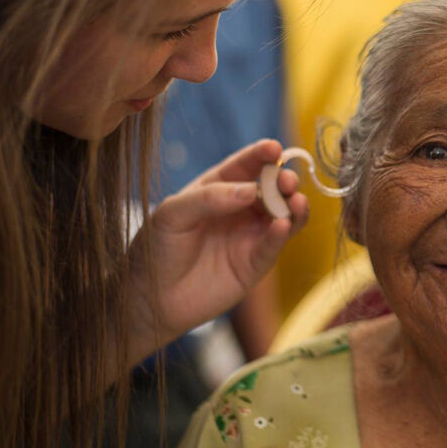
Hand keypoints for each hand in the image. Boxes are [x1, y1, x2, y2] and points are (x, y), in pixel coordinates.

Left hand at [128, 140, 306, 359]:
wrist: (151, 299)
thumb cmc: (157, 249)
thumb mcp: (172, 214)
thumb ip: (209, 198)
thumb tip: (250, 190)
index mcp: (219, 188)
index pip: (246, 165)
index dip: (262, 154)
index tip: (274, 149)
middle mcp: (241, 208)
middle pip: (272, 188)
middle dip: (284, 180)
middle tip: (287, 181)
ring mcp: (251, 235)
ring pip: (283, 214)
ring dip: (294, 206)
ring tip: (296, 202)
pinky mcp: (256, 263)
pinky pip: (274, 244)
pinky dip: (282, 233)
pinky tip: (282, 226)